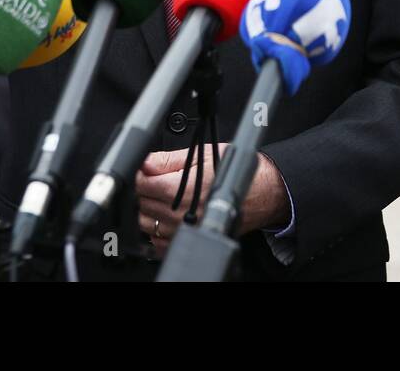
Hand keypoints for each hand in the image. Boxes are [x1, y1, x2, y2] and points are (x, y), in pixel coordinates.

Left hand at [134, 144, 287, 257]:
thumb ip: (168, 160)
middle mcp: (180, 214)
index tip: (144, 170)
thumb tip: (144, 162)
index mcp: (181, 190)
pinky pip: (157, 243)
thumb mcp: (201, 156)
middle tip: (155, 179)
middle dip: (143, 190)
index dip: (139, 174)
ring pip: (145, 224)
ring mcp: (183, 231)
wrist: (260, 193)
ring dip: (147, 210)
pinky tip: (166, 217)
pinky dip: (156, 231)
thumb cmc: (234, 172)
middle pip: (140, 204)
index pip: (141, 184)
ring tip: (162, 197)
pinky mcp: (188, 241)